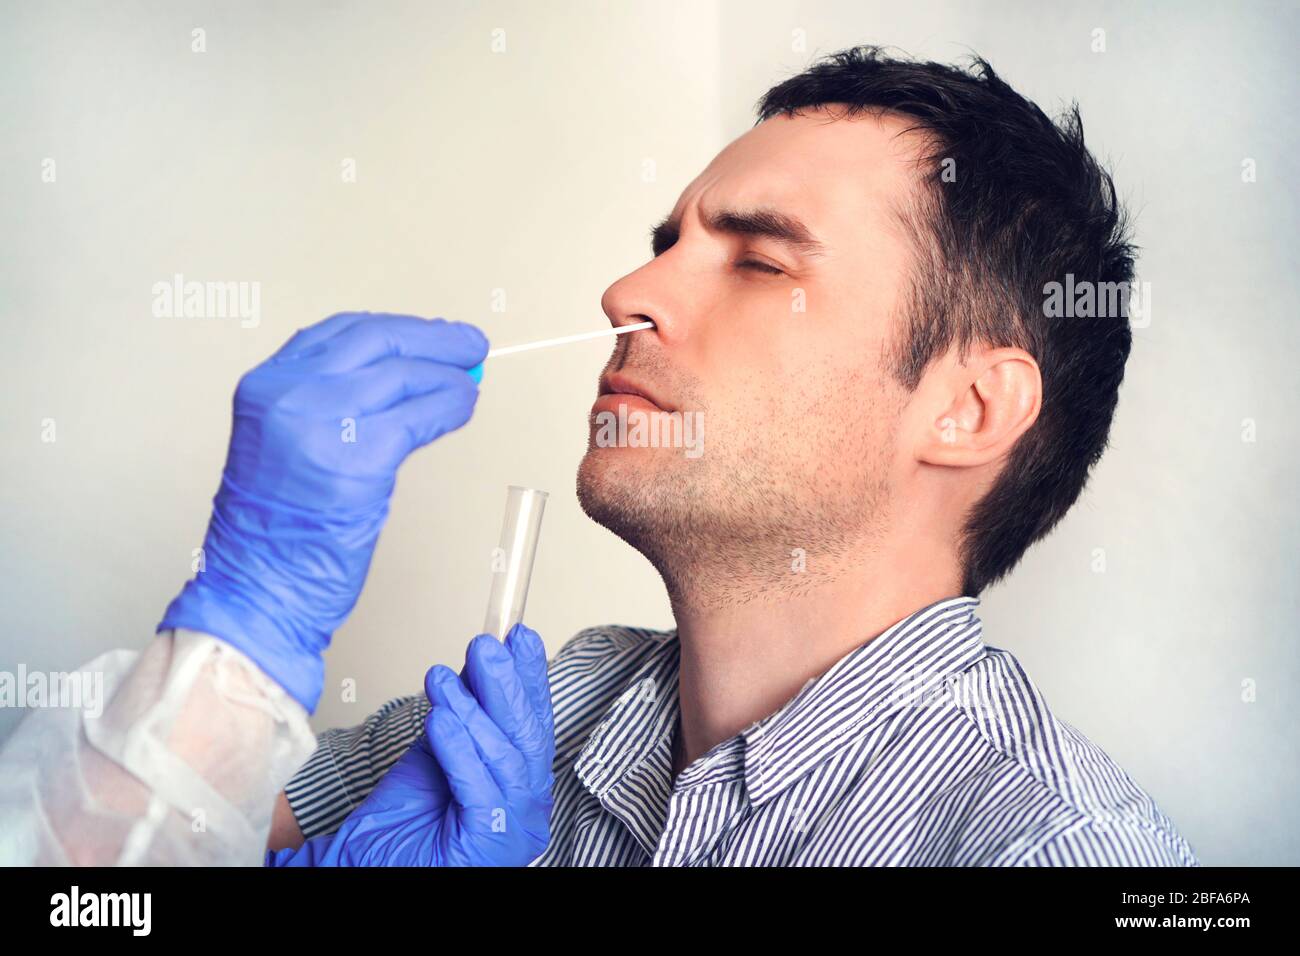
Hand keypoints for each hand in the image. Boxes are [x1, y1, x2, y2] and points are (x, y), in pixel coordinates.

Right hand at [159, 312, 488, 711]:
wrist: (255, 588)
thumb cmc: (274, 530)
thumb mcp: (288, 443)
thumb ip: (334, 403)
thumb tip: (409, 377)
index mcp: (264, 385)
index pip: (340, 332)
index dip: (395, 329)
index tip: (429, 333)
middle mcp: (288, 395)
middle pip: (377, 341)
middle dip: (433, 339)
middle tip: (469, 344)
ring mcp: (321, 424)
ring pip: (403, 375)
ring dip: (449, 375)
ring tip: (471, 383)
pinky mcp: (357, 461)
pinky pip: (418, 418)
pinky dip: (449, 407)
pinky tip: (462, 408)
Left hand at [266, 623, 554, 866]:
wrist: (362, 867)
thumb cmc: (400, 823)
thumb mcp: (439, 753)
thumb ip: (464, 715)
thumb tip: (478, 664)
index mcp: (522, 785)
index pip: (534, 723)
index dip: (530, 678)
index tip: (520, 636)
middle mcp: (528, 809)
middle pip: (529, 738)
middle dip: (507, 686)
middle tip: (485, 646)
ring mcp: (514, 830)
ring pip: (507, 759)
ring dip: (474, 711)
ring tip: (444, 680)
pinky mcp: (489, 845)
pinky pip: (480, 788)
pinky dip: (460, 749)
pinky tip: (441, 719)